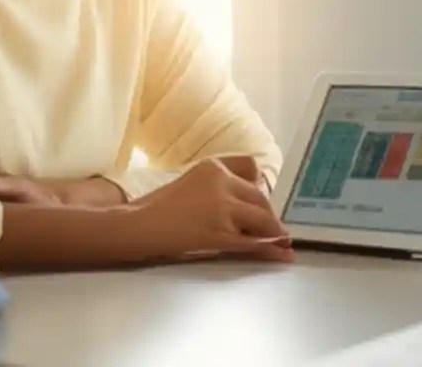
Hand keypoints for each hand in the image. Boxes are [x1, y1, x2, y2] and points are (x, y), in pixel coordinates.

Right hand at [130, 159, 293, 262]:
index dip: (260, 187)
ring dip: (274, 232)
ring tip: (282, 244)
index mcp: (212, 166)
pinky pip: (252, 242)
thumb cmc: (157, 206)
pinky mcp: (219, 233)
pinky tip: (280, 255)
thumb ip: (216, 185)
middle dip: (269, 215)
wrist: (138, 224)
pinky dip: (269, 249)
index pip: (250, 168)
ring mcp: (222, 208)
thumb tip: (244, 203)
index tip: (263, 201)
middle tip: (275, 229)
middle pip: (259, 196)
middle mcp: (221, 182)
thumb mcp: (190, 181)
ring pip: (261, 219)